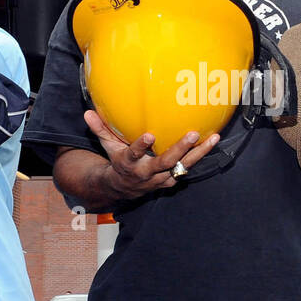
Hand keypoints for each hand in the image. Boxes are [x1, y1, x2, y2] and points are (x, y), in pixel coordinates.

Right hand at [83, 110, 219, 198]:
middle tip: (192, 134)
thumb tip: (87, 113)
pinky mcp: (171, 179)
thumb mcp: (107, 146)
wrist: (124, 188)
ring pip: (182, 166)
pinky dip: (200, 157)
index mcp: (129, 163)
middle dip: (179, 148)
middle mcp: (146, 172)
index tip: (149, 135)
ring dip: (198, 153)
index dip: (141, 146)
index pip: (134, 154)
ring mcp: (161, 178)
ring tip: (213, 138)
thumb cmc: (118, 161)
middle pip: (165, 162)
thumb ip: (100, 129)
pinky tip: (212, 142)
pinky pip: (188, 168)